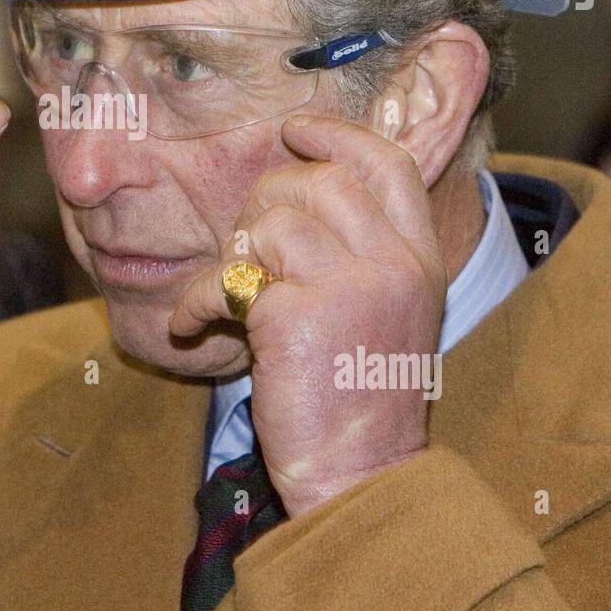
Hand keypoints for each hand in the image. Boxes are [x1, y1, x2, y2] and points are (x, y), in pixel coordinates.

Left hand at [169, 115, 445, 515]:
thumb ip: (356, 256)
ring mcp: (349, 287)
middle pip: (319, 180)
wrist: (360, 479)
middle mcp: (393, 265)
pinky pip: (226, 280)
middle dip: (267, 198)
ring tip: (226, 299)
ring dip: (233, 256)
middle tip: (247, 246)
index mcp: (419, 261)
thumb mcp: (383, 316)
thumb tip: (284, 201)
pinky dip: (194, 301)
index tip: (296, 131)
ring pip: (271, 223)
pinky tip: (191, 329)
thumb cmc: (358, 402)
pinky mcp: (296, 318)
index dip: (337, 135)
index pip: (387, 164)